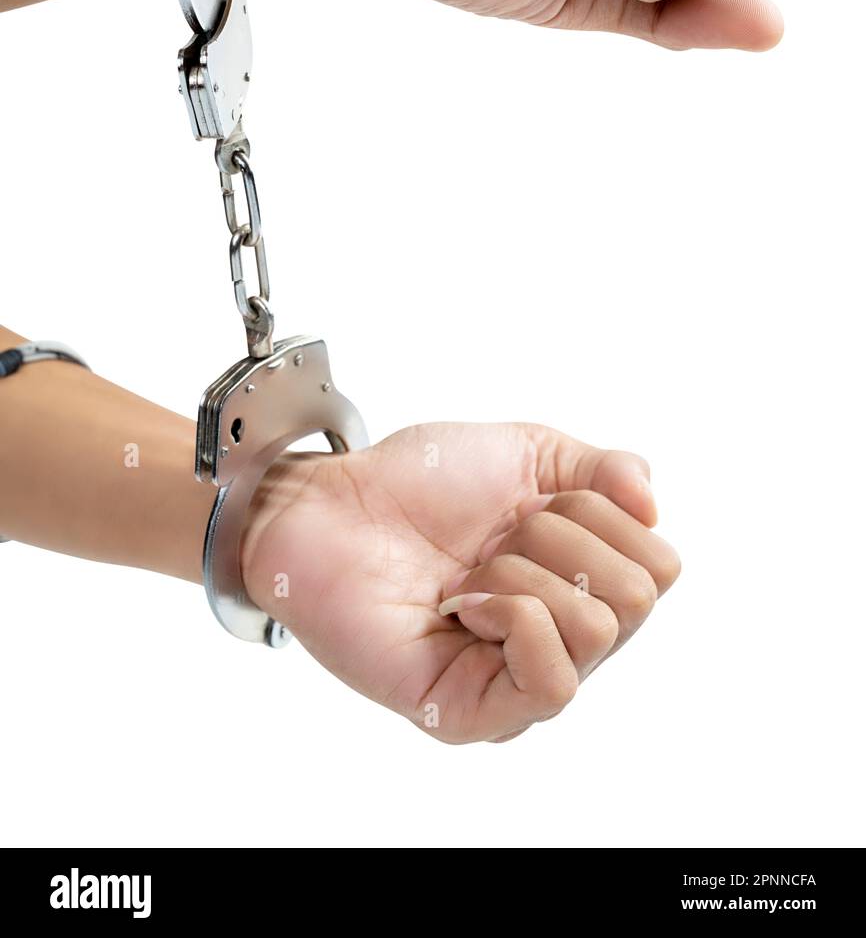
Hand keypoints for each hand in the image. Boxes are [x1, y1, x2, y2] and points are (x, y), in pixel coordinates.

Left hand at [241, 422, 679, 743]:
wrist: (334, 502)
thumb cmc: (421, 481)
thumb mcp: (533, 451)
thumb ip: (610, 471)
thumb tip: (652, 506)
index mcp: (583, 581)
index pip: (660, 563)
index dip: (600, 512)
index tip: (532, 503)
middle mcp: (562, 637)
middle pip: (639, 596)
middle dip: (561, 535)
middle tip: (494, 539)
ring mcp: (519, 679)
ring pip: (599, 630)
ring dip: (525, 573)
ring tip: (468, 575)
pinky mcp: (474, 713)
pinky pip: (552, 683)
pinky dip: (512, 615)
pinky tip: (462, 604)